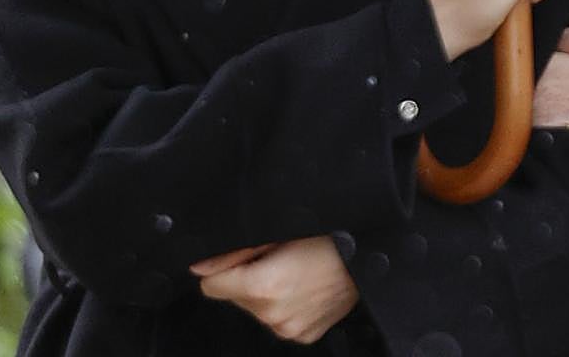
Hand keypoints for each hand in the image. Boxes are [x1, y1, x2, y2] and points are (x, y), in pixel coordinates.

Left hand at [192, 236, 358, 344]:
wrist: (367, 258)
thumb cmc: (329, 238)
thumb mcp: (278, 233)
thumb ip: (233, 253)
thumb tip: (200, 267)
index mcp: (262, 286)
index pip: (210, 286)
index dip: (225, 268)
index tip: (247, 258)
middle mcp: (272, 314)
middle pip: (234, 297)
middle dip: (249, 279)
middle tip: (280, 260)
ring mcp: (288, 328)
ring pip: (256, 309)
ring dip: (268, 292)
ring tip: (297, 272)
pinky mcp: (303, 334)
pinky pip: (278, 320)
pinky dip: (286, 305)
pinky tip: (305, 288)